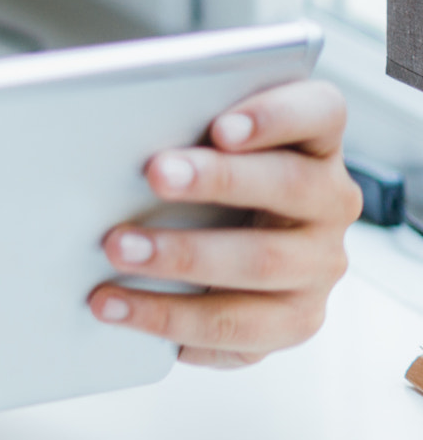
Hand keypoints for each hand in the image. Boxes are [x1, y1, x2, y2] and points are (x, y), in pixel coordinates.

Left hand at [87, 80, 359, 367]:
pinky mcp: (294, 319)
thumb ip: (180, 130)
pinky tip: (121, 306)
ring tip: (118, 249)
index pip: (320, 112)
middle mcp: (328, 202)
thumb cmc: (202, 183)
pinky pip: (237, 327)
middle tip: (155, 173)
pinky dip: (170, 316)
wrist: (218, 258)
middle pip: (289, 185)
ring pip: (262, 262)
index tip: (221, 126)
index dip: (276, 115)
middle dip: (218, 180)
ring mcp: (318, 264)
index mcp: (313, 144)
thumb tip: (111, 124)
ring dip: (182, 255)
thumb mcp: (199, 147)